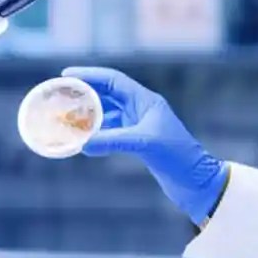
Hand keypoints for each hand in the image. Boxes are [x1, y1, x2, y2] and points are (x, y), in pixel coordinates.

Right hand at [62, 66, 228, 224]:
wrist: (198, 183)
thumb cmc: (179, 158)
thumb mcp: (145, 145)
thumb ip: (114, 141)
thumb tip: (83, 143)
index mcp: (146, 101)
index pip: (113, 80)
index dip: (89, 75)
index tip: (66, 74)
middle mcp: (142, 110)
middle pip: (107, 95)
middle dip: (84, 95)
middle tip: (60, 97)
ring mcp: (140, 127)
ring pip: (108, 115)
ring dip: (88, 117)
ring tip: (65, 120)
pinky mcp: (140, 144)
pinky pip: (111, 134)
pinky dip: (96, 136)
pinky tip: (83, 143)